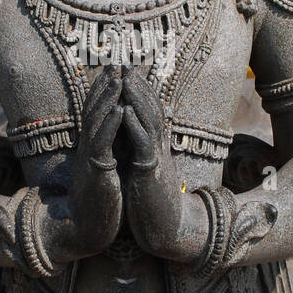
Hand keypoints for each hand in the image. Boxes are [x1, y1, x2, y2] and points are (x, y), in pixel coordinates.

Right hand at [42, 64, 123, 261]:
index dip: (104, 90)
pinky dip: (111, 124)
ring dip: (108, 98)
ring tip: (118, 78)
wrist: (86, 228)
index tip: (115, 69)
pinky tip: (120, 109)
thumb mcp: (105, 169)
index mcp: (93, 147)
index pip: (97, 112)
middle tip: (116, 63)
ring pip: (97, 122)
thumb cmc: (99, 201)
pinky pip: (102, 143)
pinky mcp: (96, 171)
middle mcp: (89, 148)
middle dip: (105, 86)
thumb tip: (116, 134)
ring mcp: (91, 158)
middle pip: (94, 109)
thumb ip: (109, 150)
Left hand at [121, 71, 200, 260]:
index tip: (128, 72)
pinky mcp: (150, 171)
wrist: (167, 227)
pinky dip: (134, 125)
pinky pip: (143, 144)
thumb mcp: (146, 169)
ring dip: (137, 98)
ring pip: (149, 121)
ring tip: (127, 78)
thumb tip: (136, 136)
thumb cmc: (152, 200)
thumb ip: (142, 151)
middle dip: (139, 86)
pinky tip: (124, 110)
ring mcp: (156, 158)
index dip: (140, 91)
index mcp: (155, 147)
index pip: (150, 112)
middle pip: (152, 109)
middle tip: (128, 65)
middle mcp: (159, 147)